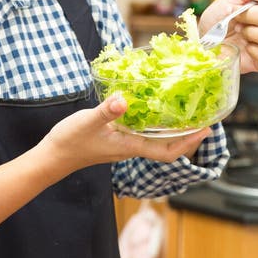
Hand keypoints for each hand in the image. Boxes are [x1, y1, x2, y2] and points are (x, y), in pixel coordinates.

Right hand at [41, 93, 210, 172]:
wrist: (53, 157)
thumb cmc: (69, 142)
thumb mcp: (87, 122)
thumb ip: (106, 111)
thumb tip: (125, 101)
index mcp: (129, 146)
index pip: (166, 151)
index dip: (188, 143)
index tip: (205, 129)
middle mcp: (130, 148)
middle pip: (167, 148)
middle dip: (188, 136)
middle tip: (203, 118)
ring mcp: (124, 145)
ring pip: (156, 142)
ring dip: (174, 132)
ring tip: (186, 114)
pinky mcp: (116, 140)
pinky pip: (144, 135)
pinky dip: (156, 126)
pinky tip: (154, 111)